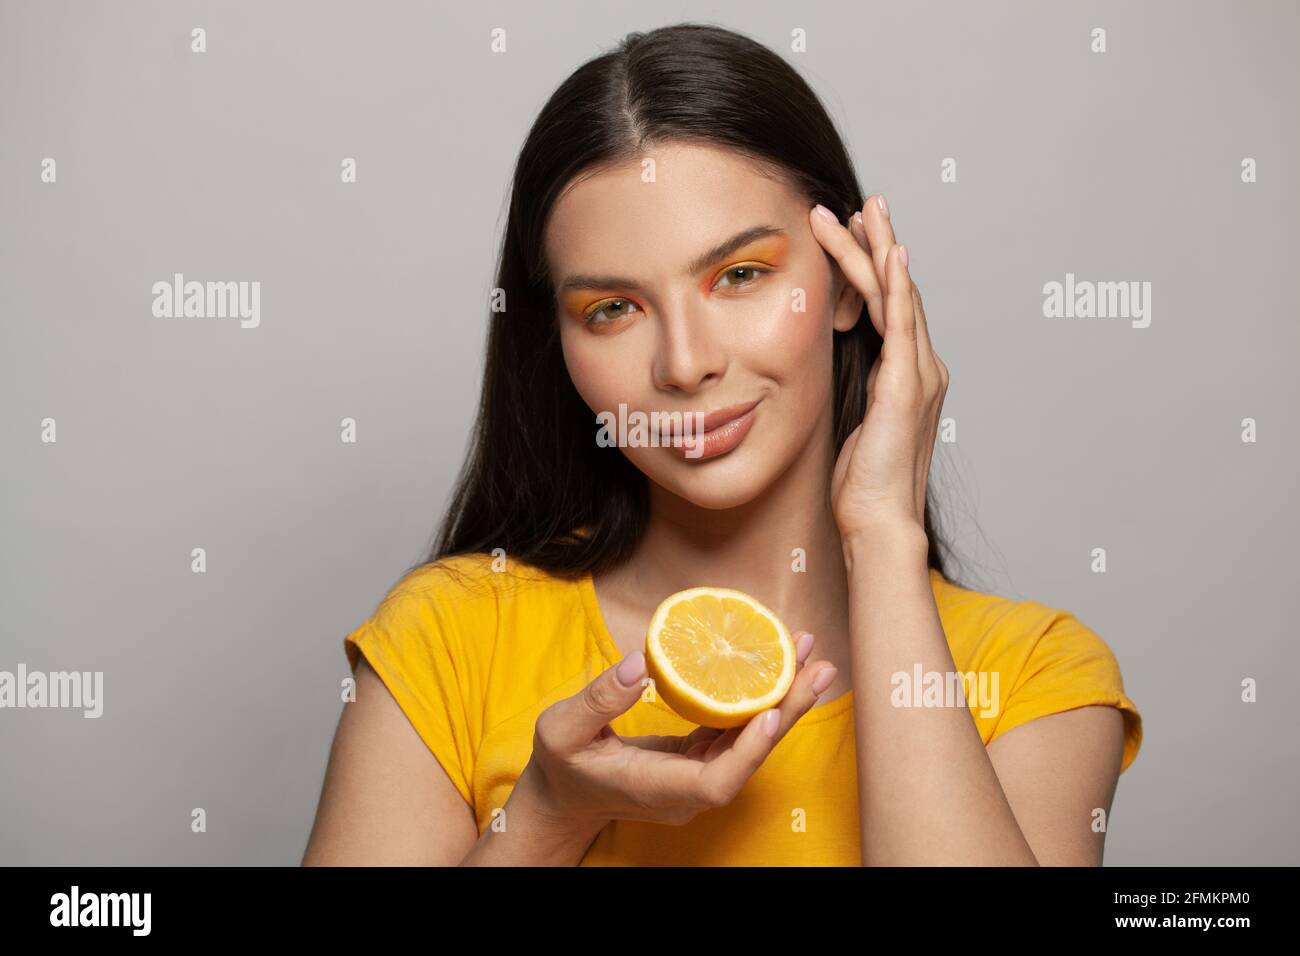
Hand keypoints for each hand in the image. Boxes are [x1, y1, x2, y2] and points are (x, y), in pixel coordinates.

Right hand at [523, 632, 833, 828]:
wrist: (565, 797)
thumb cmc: (561, 765)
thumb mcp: (561, 730)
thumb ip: (598, 701)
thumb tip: (641, 662)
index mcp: (655, 789)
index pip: (716, 782)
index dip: (749, 751)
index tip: (772, 712)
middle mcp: (687, 791)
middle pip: (749, 758)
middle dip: (787, 712)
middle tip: (818, 666)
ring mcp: (697, 779)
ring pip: (750, 742)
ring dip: (783, 700)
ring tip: (808, 653)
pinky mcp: (699, 761)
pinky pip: (737, 732)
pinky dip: (761, 699)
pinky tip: (776, 665)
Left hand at [809, 195, 948, 538]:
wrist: (879, 523)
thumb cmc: (863, 486)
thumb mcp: (853, 424)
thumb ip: (852, 390)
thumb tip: (830, 367)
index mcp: (908, 377)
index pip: (890, 308)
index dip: (873, 268)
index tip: (854, 234)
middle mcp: (922, 368)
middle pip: (899, 290)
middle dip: (879, 243)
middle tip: (864, 203)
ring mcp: (919, 375)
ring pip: (899, 295)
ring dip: (879, 249)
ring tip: (863, 209)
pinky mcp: (908, 386)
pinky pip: (903, 324)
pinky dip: (897, 284)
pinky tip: (890, 251)